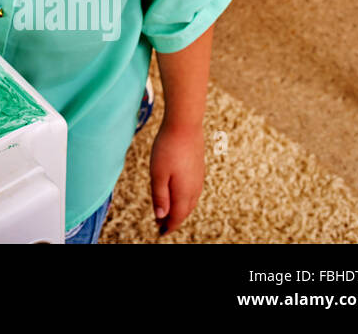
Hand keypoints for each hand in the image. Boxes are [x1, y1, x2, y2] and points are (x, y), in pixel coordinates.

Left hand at [150, 121, 204, 235]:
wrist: (185, 125)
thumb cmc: (168, 148)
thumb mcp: (157, 173)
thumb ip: (160, 196)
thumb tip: (161, 216)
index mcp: (184, 192)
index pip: (177, 216)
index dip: (168, 225)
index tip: (160, 232)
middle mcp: (195, 188)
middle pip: (184, 210)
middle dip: (173, 219)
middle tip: (161, 224)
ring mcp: (199, 178)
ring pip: (190, 201)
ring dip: (179, 208)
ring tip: (168, 211)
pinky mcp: (199, 169)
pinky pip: (193, 190)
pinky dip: (185, 198)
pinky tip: (179, 193)